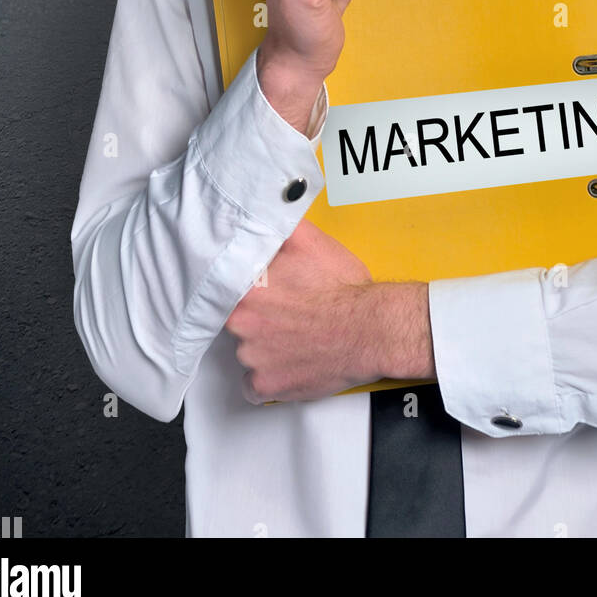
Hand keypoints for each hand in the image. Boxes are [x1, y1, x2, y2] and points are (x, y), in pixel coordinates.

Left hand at [225, 220, 376, 402]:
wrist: (370, 328)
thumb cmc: (341, 287)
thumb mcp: (308, 240)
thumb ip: (276, 223)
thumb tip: (261, 210)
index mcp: (244, 288)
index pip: (226, 287)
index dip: (246, 287)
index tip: (263, 290)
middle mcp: (241, 325)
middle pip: (237, 318)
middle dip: (258, 315)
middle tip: (285, 310)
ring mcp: (252, 359)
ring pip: (247, 350)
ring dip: (265, 345)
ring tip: (295, 335)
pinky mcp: (266, 386)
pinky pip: (254, 384)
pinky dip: (269, 375)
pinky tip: (289, 359)